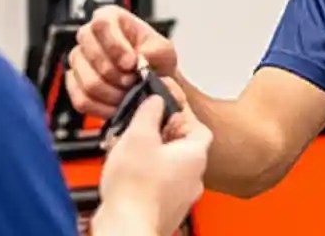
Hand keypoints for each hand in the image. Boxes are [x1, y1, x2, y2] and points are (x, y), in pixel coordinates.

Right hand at [67, 5, 177, 118]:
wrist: (152, 80)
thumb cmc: (155, 58)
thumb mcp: (164, 50)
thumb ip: (155, 50)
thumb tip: (141, 57)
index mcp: (109, 18)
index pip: (101, 25)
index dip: (115, 46)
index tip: (131, 63)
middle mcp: (88, 36)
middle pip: (90, 55)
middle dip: (116, 75)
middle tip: (132, 82)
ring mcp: (78, 61)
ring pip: (88, 81)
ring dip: (112, 93)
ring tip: (128, 94)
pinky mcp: (74, 85)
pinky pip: (82, 100)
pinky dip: (103, 108)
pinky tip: (118, 106)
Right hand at [94, 90, 211, 235]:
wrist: (126, 226)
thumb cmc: (136, 188)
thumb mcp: (139, 134)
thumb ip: (150, 110)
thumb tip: (155, 100)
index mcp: (195, 155)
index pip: (198, 125)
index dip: (180, 113)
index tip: (163, 107)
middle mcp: (194, 177)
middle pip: (182, 145)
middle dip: (160, 134)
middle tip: (141, 129)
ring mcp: (180, 197)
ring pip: (168, 165)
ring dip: (150, 154)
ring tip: (128, 150)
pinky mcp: (164, 209)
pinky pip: (158, 184)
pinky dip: (145, 175)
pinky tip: (126, 172)